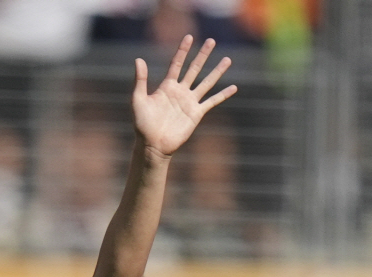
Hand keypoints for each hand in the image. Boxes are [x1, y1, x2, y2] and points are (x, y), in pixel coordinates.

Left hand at [132, 35, 236, 157]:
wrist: (152, 145)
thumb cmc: (142, 124)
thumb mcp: (138, 100)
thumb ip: (140, 80)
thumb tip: (139, 59)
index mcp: (166, 87)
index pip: (177, 64)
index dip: (183, 51)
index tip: (189, 37)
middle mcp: (180, 92)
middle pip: (194, 69)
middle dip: (203, 55)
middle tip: (211, 41)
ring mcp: (189, 102)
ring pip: (206, 83)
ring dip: (217, 71)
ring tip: (227, 60)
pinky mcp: (196, 113)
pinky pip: (212, 101)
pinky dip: (223, 95)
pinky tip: (234, 87)